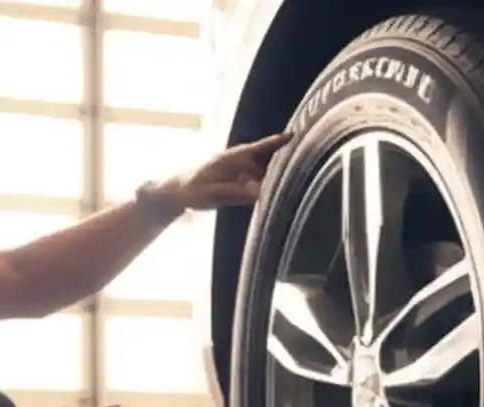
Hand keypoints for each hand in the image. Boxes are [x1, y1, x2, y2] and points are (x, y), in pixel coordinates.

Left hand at [142, 131, 293, 211]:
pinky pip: (257, 182)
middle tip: (310, 158)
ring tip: (301, 176)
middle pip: (267, 158)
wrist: (174, 193)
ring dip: (279, 173)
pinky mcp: (236, 183)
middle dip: (286, 157)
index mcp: (232, 159)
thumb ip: (235, 193)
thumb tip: (260, 191)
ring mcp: (237, 172)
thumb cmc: (190, 191)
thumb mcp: (211, 193)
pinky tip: (280, 191)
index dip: (278, 141)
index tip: (296, 134)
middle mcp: (237, 162)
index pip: (260, 147)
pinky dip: (269, 184)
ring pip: (263, 171)